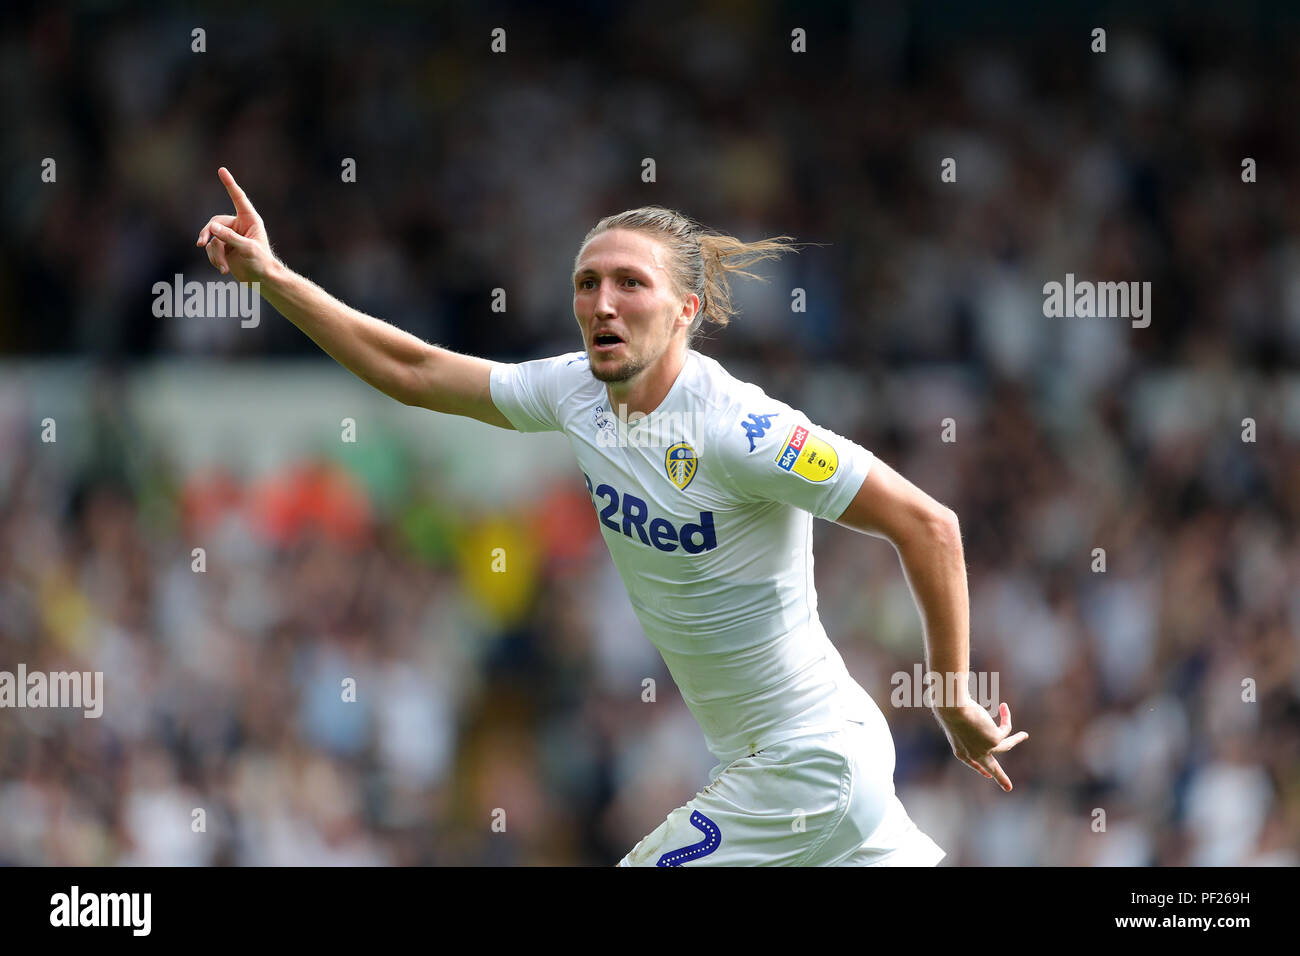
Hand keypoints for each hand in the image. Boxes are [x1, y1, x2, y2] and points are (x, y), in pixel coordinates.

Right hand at [196, 167, 276, 282]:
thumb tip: (211, 229)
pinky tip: (223, 269)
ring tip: (223, 267)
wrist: (260, 279)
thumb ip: (230, 238)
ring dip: (215, 254)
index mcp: (249, 219)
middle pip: (215, 223)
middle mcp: (238, 225)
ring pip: (211, 239)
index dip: (229, 184)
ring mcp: (229, 236)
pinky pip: (211, 249)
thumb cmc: (260, 262)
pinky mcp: (223, 247)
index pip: (238, 198)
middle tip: (201, 243)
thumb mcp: (248, 249)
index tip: (221, 170)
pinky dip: (215, 259)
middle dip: (208, 234)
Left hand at [932, 700, 1027, 791]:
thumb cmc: (949, 710)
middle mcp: (973, 753)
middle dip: (1001, 777)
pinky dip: (1006, 717)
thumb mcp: (955, 721)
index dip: (979, 768)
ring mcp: (985, 748)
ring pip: (1006, 747)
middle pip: (991, 767)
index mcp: (960, 750)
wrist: (952, 709)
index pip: (971, 763)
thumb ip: (965, 725)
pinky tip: (1003, 707)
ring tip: (1025, 735)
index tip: (986, 774)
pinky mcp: (995, 741)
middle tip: (1008, 788)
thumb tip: (966, 715)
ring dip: (1016, 740)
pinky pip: (1006, 729)